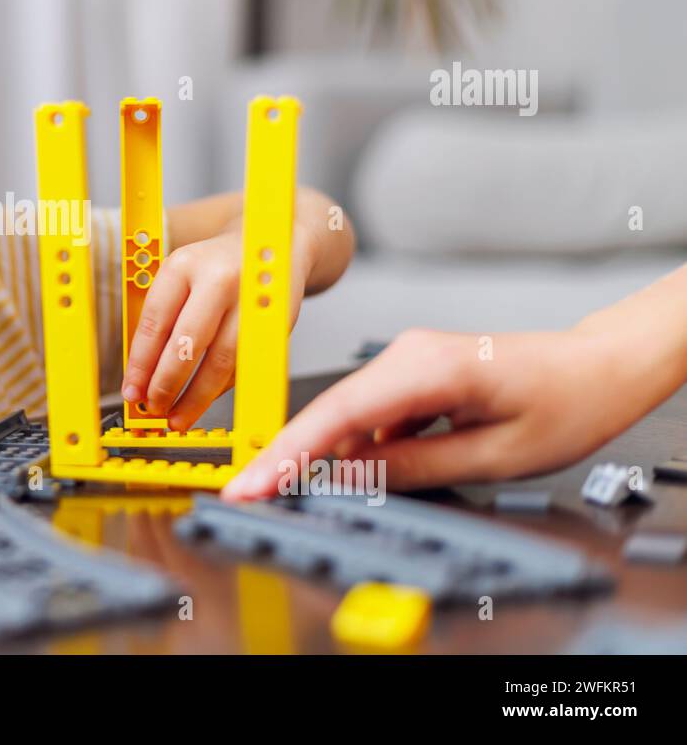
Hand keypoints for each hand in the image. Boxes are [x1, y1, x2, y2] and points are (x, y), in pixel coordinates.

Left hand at [118, 224, 315, 431]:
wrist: (272, 243)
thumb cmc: (216, 265)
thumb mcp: (181, 275)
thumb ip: (162, 317)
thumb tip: (141, 372)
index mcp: (185, 265)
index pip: (155, 322)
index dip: (141, 363)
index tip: (132, 390)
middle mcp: (219, 280)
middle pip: (187, 344)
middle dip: (166, 384)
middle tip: (154, 407)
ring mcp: (250, 301)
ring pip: (220, 362)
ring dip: (196, 397)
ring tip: (178, 416)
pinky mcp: (274, 322)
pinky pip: (242, 365)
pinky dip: (220, 388)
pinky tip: (204, 399)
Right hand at [222, 327, 630, 499]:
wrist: (598, 367)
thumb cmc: (566, 404)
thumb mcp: (494, 457)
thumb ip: (412, 468)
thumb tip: (345, 478)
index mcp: (427, 369)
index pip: (337, 415)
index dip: (286, 453)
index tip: (251, 483)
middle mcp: (409, 354)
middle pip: (331, 412)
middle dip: (289, 455)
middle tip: (253, 494)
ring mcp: (409, 359)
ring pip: (349, 414)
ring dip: (328, 454)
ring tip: (303, 490)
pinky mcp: (414, 371)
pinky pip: (372, 412)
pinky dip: (360, 444)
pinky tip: (361, 472)